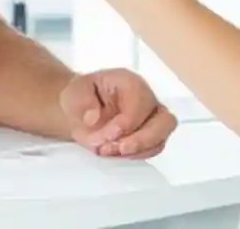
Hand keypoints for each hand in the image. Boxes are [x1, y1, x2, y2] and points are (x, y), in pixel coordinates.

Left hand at [61, 69, 175, 159]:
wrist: (80, 110)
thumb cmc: (81, 97)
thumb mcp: (74, 93)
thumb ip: (83, 102)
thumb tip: (93, 118)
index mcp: (130, 82)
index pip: (141, 101)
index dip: (127, 123)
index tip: (106, 136)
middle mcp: (148, 99)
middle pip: (165, 120)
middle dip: (141, 140)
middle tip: (116, 149)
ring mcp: (152, 118)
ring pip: (162, 138)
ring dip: (137, 151)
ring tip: (110, 151)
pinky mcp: (150, 136)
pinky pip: (153, 149)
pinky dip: (137, 156)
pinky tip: (117, 155)